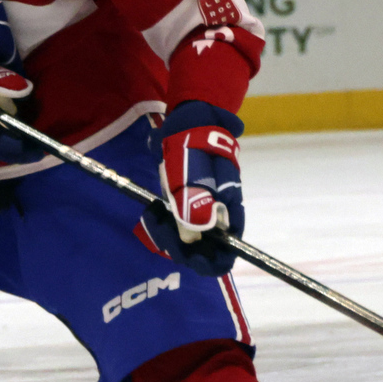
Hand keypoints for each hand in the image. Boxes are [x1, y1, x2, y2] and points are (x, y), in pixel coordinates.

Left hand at [136, 100, 243, 276]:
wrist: (190, 119)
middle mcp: (220, 213)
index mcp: (228, 210)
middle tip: (160, 228)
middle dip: (182, 247)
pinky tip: (155, 212)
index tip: (185, 256)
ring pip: (192, 236)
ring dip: (172, 235)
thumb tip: (195, 238)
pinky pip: (183, 222)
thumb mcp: (191, 175)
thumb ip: (195, 205)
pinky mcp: (193, 199)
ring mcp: (207, 206)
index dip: (208, 262)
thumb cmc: (193, 146)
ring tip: (154, 217)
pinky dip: (169, 223)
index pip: (227, 252)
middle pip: (206, 248)